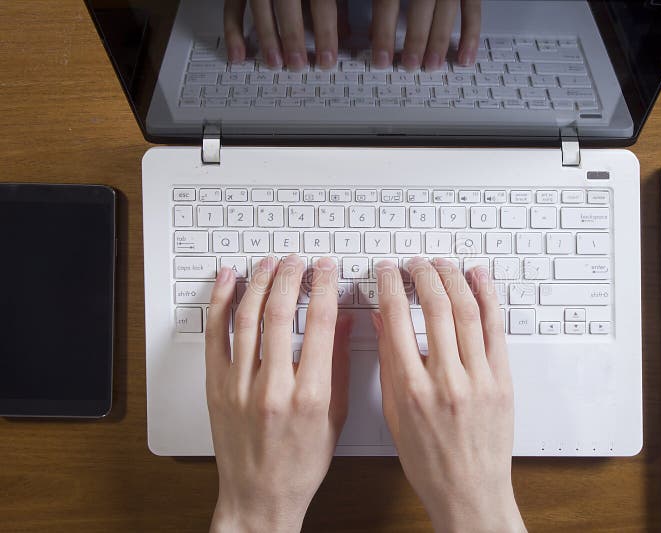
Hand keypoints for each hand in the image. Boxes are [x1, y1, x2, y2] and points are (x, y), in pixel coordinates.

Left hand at [205, 255, 351, 532]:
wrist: (260, 496)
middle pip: (279, 313)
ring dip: (258, 283)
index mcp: (309, 394)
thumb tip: (344, 322)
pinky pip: (215, 337)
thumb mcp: (335, 416)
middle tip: (297, 261)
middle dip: (290, 277)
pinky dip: (221, 304)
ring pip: (246, 318)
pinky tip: (229, 283)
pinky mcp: (216, 388)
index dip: (324, 286)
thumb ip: (339, 364)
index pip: (319, 322)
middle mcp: (273, 388)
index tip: (326, 269)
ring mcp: (240, 386)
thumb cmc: (300, 464)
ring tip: (269, 264)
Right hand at [224, 0, 342, 69]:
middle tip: (297, 64)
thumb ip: (333, 4)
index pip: (321, 2)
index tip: (327, 59)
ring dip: (266, 36)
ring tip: (274, 63)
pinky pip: (232, 7)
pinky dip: (232, 32)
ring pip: (259, 5)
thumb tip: (345, 34)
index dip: (326, 32)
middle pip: (287, 3)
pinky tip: (238, 56)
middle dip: (292, 35)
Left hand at [371, 0, 481, 69]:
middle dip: (416, 38)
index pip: (388, 0)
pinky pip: (473, 9)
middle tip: (410, 65)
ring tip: (432, 65)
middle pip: (421, 5)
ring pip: (447, 9)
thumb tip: (365, 32)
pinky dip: (470, 34)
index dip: (384, 32)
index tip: (381, 59)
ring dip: (440, 40)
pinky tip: (464, 56)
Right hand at [372, 257, 525, 532]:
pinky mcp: (502, 381)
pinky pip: (496, 329)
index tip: (387, 272)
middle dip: (422, 275)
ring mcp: (478, 379)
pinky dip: (488, 297)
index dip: (390, 286)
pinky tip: (479, 278)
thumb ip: (388, 365)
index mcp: (410, 390)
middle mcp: (445, 381)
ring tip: (441, 264)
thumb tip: (382, 323)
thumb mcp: (393, 416)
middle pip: (434, 308)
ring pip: (466, 311)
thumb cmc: (429, 462)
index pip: (396, 320)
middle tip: (414, 263)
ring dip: (452, 279)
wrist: (469, 492)